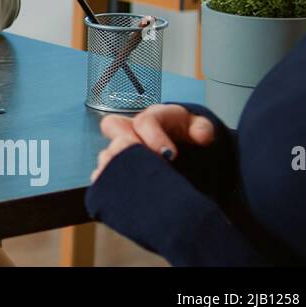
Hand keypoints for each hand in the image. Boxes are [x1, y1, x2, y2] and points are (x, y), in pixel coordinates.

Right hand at [90, 104, 215, 182]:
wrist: (186, 150)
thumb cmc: (190, 136)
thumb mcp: (201, 129)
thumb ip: (203, 129)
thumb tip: (201, 137)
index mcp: (154, 116)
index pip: (145, 121)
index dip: (154, 137)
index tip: (170, 155)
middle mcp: (132, 127)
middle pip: (113, 125)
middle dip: (127, 147)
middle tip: (144, 165)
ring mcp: (121, 146)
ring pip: (106, 150)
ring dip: (116, 165)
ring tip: (132, 181)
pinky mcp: (118, 164)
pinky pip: (102, 170)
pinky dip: (106, 180)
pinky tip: (115, 190)